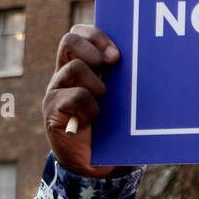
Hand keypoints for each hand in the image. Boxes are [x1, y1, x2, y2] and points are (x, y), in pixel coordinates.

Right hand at [42, 25, 122, 179]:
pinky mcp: (53, 111)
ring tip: (102, 102)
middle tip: (111, 64)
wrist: (94, 165)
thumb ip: (122, 79)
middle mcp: (64, 74)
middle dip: (93, 49)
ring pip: (75, 68)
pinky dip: (89, 108)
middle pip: (69, 40)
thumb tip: (145, 60)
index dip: (96, 35)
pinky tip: (93, 120)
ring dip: (96, 85)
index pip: (78, 33)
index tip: (117, 53)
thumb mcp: (118, 99)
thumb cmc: (111, 128)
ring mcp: (56, 91)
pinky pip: (73, 97)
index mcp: (79, 65)